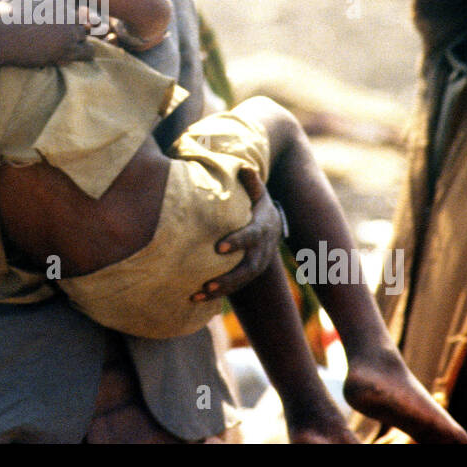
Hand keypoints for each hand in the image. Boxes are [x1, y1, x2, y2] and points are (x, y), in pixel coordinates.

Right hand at [0, 0, 93, 96]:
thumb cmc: (6, 6)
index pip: (76, 5)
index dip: (62, 12)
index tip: (44, 19)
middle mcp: (71, 12)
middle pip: (83, 20)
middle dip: (70, 26)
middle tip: (46, 33)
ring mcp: (71, 32)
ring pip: (85, 35)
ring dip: (75, 40)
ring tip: (51, 42)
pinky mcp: (67, 51)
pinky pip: (88, 52)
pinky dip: (80, 52)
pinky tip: (62, 51)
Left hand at [191, 167, 281, 301]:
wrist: (271, 223)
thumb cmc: (256, 202)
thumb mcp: (256, 191)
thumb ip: (250, 182)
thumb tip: (244, 167)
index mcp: (262, 228)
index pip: (251, 236)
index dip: (237, 242)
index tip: (218, 248)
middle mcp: (262, 251)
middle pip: (248, 268)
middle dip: (229, 278)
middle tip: (207, 284)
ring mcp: (255, 266)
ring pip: (240, 283)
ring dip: (220, 291)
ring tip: (197, 295)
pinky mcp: (246, 275)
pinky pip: (233, 288)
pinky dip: (216, 295)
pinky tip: (194, 299)